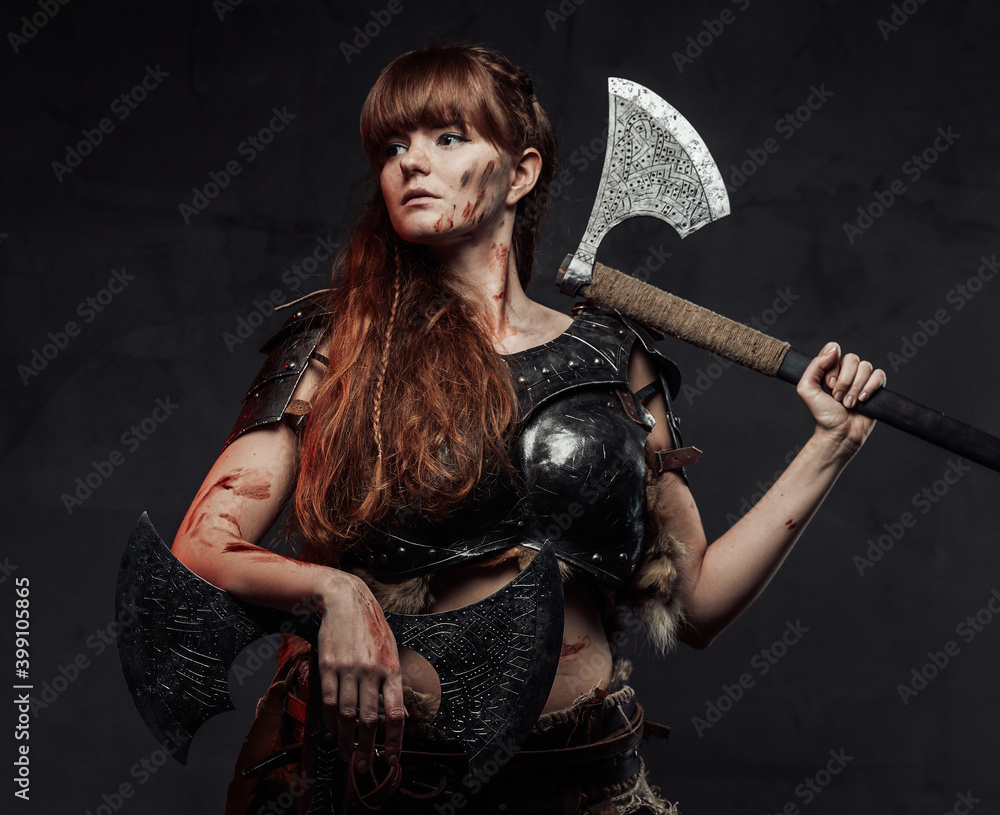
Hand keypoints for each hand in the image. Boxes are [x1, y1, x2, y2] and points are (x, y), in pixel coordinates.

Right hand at [316, 572, 404, 773]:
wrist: (347, 601)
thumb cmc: (372, 628)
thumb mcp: (392, 650)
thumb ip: (393, 680)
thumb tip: (396, 712)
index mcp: (392, 669)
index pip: (396, 713)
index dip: (394, 741)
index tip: (390, 759)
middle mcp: (372, 671)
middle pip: (370, 719)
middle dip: (367, 748)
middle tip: (363, 766)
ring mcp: (349, 669)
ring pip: (346, 714)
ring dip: (345, 739)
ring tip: (345, 754)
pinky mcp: (329, 666)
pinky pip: (327, 700)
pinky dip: (328, 720)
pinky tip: (330, 729)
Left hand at [797, 341, 886, 454]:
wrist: (839, 433)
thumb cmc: (823, 414)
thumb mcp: (807, 389)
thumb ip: (814, 366)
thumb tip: (834, 349)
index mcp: (829, 369)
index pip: (834, 350)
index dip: (832, 366)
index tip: (828, 384)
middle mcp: (846, 371)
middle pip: (852, 358)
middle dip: (844, 381)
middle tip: (837, 397)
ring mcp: (861, 379)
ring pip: (866, 367)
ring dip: (855, 388)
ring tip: (848, 403)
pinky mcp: (875, 387)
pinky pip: (879, 375)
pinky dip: (870, 387)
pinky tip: (862, 400)